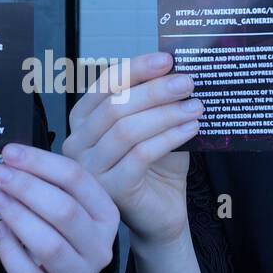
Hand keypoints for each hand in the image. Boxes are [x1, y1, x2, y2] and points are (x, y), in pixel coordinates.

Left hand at [0, 143, 120, 272]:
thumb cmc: (58, 232)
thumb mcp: (65, 203)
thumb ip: (46, 182)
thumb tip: (12, 156)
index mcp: (106, 215)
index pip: (78, 180)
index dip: (41, 163)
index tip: (10, 152)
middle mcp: (100, 247)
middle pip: (65, 211)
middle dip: (27, 188)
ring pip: (49, 245)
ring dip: (18, 216)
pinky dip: (9, 249)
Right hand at [61, 52, 201, 247]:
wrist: (161, 213)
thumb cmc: (155, 166)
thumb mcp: (154, 125)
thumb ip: (154, 100)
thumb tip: (175, 67)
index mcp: (82, 119)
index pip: (105, 85)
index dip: (136, 69)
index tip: (167, 59)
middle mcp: (76, 143)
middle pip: (115, 106)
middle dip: (155, 91)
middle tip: (187, 83)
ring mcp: (90, 169)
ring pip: (126, 130)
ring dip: (165, 114)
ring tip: (195, 106)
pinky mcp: (111, 189)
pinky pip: (140, 155)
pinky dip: (168, 138)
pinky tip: (190, 129)